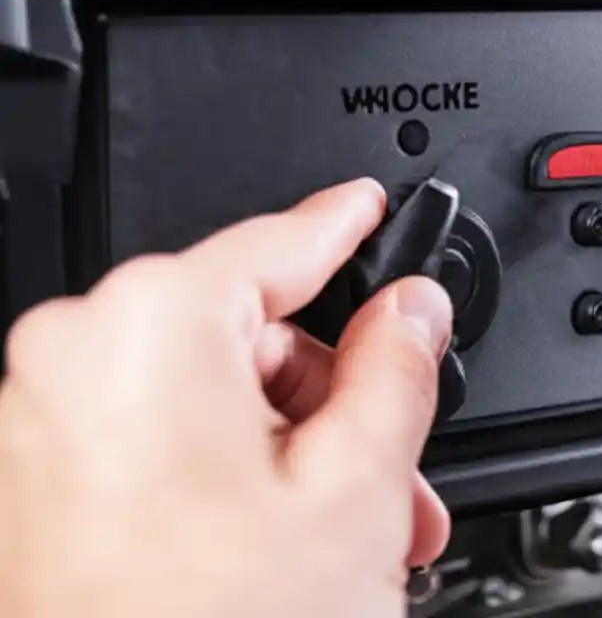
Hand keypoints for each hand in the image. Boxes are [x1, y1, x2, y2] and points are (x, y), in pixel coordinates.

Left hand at [0, 179, 451, 616]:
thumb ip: (397, 368)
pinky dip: (230, 475)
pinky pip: (155, 442)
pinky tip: (285, 545)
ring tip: (355, 536)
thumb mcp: (357, 486)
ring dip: (296, 453)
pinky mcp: (32, 492)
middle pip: (245, 337)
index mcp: (149, 331)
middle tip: (397, 470)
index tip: (370, 210)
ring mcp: (38, 431)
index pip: (275, 241)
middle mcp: (72, 364)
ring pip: (206, 397)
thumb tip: (410, 311)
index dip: (344, 226)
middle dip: (336, 402)